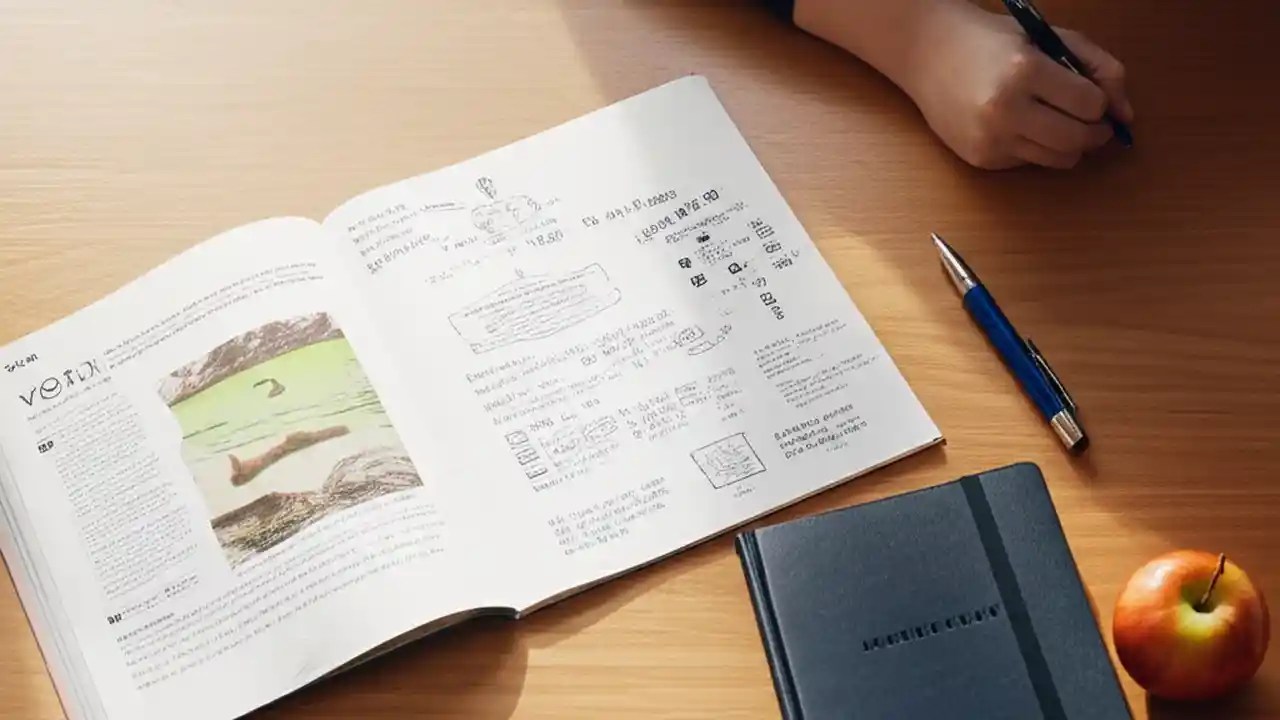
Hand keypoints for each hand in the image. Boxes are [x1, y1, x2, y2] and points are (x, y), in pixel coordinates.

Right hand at [904, 5, 1132, 169]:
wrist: (928, 55)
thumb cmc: (993, 41)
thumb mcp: (1050, 38)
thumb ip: (1099, 68)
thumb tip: (1127, 115)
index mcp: (1025, 71)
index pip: (1090, 104)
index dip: (1100, 102)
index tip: (1090, 95)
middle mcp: (1005, 110)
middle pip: (1078, 140)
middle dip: (1096, 133)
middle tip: (1093, 122)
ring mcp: (991, 139)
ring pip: (1059, 160)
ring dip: (1071, 145)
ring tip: (1062, 124)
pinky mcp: (981, 159)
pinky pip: (1030, 163)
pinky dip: (1037, 148)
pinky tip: (1021, 127)